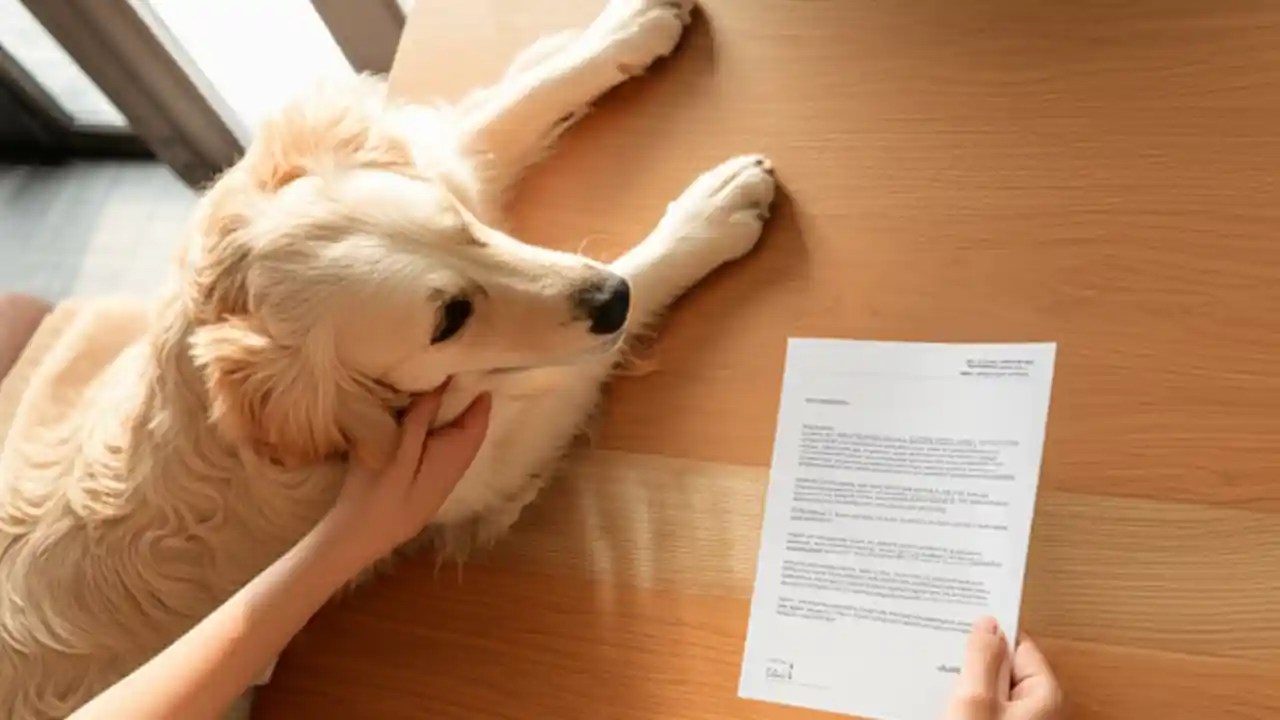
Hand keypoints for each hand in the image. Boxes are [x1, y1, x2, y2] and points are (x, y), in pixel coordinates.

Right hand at [323, 388, 491, 565]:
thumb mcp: (396, 452)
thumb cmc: (375, 494)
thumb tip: (441, 386)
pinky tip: (427, 425)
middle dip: (469, 407)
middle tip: (459, 376)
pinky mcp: (425, 488)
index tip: (476, 372)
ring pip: (458, 445)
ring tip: (444, 393)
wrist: (358, 539)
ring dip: (456, 420)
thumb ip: (420, 420)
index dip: (480, 399)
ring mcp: (440, 483)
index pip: (477, 425)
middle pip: (471, 434)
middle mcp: (453, 472)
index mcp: (451, 460)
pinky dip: (443, 434)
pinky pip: (444, 454)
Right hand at [945, 618, 1064, 719]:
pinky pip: (984, 711)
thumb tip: (988, 624)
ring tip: (941, 687)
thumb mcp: (976, 701)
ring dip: (965, 688)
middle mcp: (1037, 710)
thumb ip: (982, 658)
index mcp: (1045, 696)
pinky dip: (966, 707)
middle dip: (973, 663)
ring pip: (989, 692)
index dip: (988, 633)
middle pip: (1002, 669)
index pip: (1018, 646)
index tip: (960, 622)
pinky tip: (947, 707)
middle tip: (940, 658)